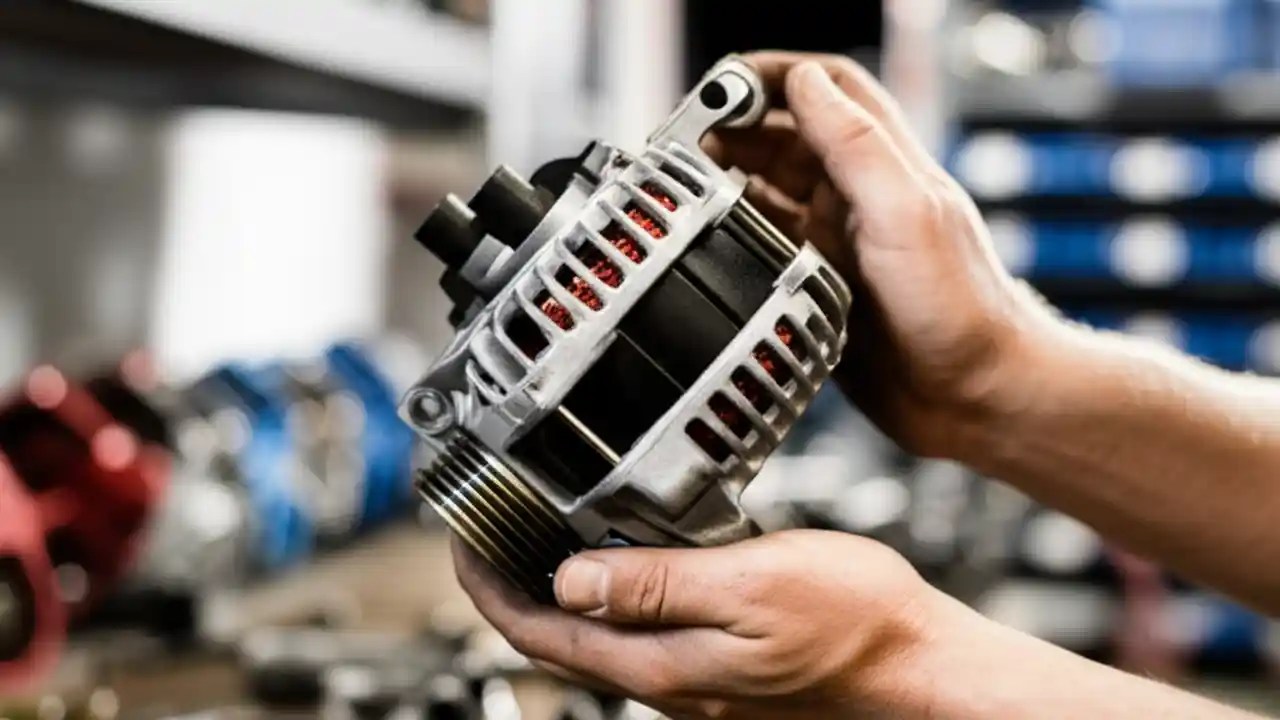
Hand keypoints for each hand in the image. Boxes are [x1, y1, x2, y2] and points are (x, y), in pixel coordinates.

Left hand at [452, 529, 976, 718]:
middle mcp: (668, 680)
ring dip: (556, 585)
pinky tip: (625, 557)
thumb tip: (568, 579)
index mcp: (662, 663)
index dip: (486, 584)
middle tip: (488, 529)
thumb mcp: (751, 586)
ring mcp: (692, 678)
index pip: (537, 631)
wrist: (919, 668)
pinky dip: (610, 590)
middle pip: (555, 636)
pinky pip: (639, 628)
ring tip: (539, 532)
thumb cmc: (856, 629)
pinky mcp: (720, 665)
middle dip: (509, 583)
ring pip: (595, 632)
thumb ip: (656, 584)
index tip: (463, 536)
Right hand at [708, 52, 1056, 461]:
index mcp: (883, 167)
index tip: (723, 84)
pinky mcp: (819, 288)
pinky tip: (712, 243)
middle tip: (686, 144)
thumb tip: (803, 82)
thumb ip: (856, 144)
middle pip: (784, 138)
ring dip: (728, 181)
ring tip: (690, 187)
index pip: (826, 88)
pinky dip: (734, 236)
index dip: (773, 75)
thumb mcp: (906, 213)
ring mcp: (837, 244)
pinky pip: (764, 248)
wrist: (977, 399)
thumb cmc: (962, 310)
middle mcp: (858, 198)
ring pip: (768, 192)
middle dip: (733, 129)